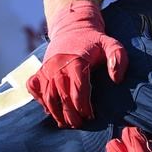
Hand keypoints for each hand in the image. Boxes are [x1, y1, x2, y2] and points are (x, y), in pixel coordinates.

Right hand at [26, 1, 128, 127]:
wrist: (73, 26)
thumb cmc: (94, 40)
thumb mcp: (111, 44)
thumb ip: (118, 58)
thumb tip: (116, 79)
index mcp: (76, 61)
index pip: (78, 90)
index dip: (83, 106)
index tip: (90, 116)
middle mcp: (58, 65)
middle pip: (61, 96)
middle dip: (70, 114)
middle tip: (79, 124)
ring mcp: (46, 68)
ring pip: (47, 95)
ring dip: (55, 112)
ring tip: (65, 123)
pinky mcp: (39, 69)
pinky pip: (33, 87)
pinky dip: (39, 99)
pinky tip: (49, 109)